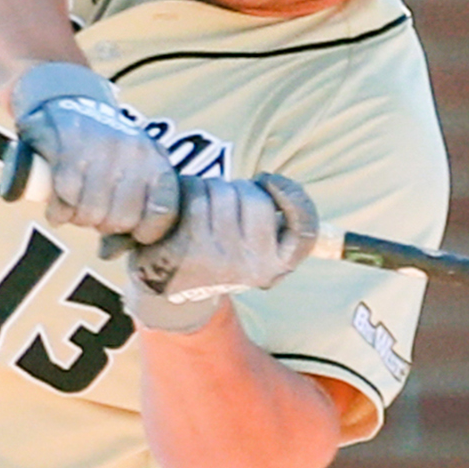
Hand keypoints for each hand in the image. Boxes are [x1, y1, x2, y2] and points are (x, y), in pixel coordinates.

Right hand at [5, 62, 179, 244]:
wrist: (69, 101)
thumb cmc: (103, 154)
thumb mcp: (130, 174)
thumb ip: (132, 214)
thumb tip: (110, 253)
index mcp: (156, 161)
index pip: (161, 212)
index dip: (142, 232)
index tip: (125, 230)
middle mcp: (134, 151)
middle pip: (120, 219)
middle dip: (101, 225)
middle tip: (91, 215)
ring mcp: (102, 146)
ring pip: (90, 211)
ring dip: (76, 218)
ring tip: (73, 208)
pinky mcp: (68, 143)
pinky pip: (65, 194)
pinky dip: (58, 208)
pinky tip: (58, 204)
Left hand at [126, 174, 318, 332]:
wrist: (164, 286)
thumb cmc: (214, 256)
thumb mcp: (252, 251)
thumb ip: (275, 227)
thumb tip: (288, 196)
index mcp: (274, 267)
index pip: (304, 230)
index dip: (293, 196)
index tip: (270, 181)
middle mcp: (251, 267)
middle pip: (256, 199)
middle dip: (238, 188)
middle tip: (222, 202)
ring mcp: (218, 259)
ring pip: (222, 191)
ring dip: (209, 186)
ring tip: (199, 204)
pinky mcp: (185, 249)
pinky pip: (194, 196)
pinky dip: (187, 189)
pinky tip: (180, 204)